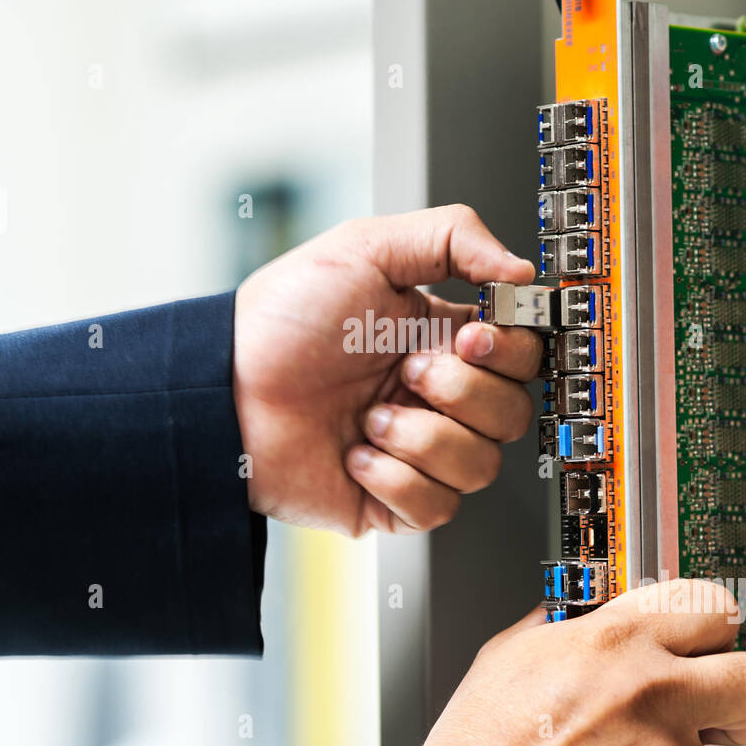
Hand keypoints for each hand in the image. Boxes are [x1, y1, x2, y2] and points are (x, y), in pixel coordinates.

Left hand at [233, 205, 538, 536]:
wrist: (222, 390)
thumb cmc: (281, 320)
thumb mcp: (365, 247)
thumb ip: (453, 237)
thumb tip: (523, 272)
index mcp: (442, 338)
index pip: (522, 354)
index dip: (508, 350)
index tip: (471, 336)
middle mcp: (437, 397)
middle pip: (513, 414)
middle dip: (459, 392)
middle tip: (405, 371)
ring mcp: (417, 452)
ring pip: (480, 466)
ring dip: (421, 438)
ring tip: (369, 416)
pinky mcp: (392, 501)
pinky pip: (436, 508)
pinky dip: (394, 479)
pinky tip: (354, 454)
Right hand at [423, 579, 745, 745]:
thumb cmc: (482, 739)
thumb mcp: (514, 653)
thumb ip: (566, 624)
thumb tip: (585, 612)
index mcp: (614, 637)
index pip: (710, 602)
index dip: (713, 622)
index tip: (711, 633)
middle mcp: (653, 687)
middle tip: (721, 700)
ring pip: (717, 744)